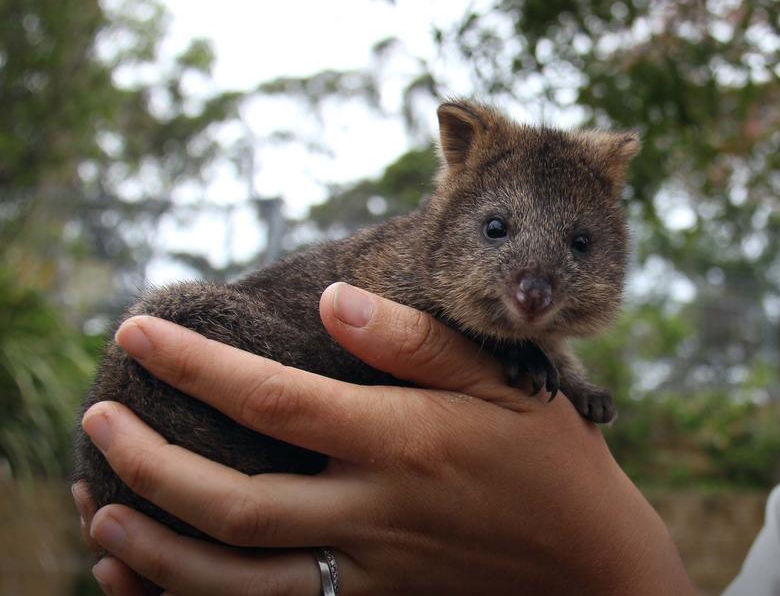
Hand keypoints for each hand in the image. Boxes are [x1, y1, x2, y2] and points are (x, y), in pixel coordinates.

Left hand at [76, 282, 691, 594]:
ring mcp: (370, 571)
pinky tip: (153, 580)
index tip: (137, 331)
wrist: (593, 568)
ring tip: (97, 513)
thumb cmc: (554, 464)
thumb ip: (417, 342)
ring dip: (154, 549)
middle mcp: (374, 512)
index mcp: (402, 442)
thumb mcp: (507, 383)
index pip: (273, 398)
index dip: (193, 365)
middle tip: (97, 422)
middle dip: (146, 463)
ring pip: (234, 579)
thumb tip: (334, 300)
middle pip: (230, 501)